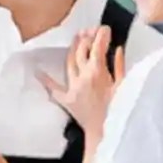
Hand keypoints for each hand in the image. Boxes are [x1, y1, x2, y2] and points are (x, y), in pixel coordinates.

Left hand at [38, 26, 124, 140]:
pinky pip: (54, 88)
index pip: (98, 46)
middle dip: (87, 38)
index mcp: (98, 72)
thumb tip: (118, 49)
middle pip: (81, 51)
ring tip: (76, 38)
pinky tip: (37, 71)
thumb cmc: (119, 112)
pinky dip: (46, 80)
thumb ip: (120, 66)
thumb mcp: (125, 86)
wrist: (107, 133)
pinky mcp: (67, 99)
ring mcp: (73, 87)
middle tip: (91, 31)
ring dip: (73, 48)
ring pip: (69, 62)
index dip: (101, 35)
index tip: (105, 28)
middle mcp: (82, 76)